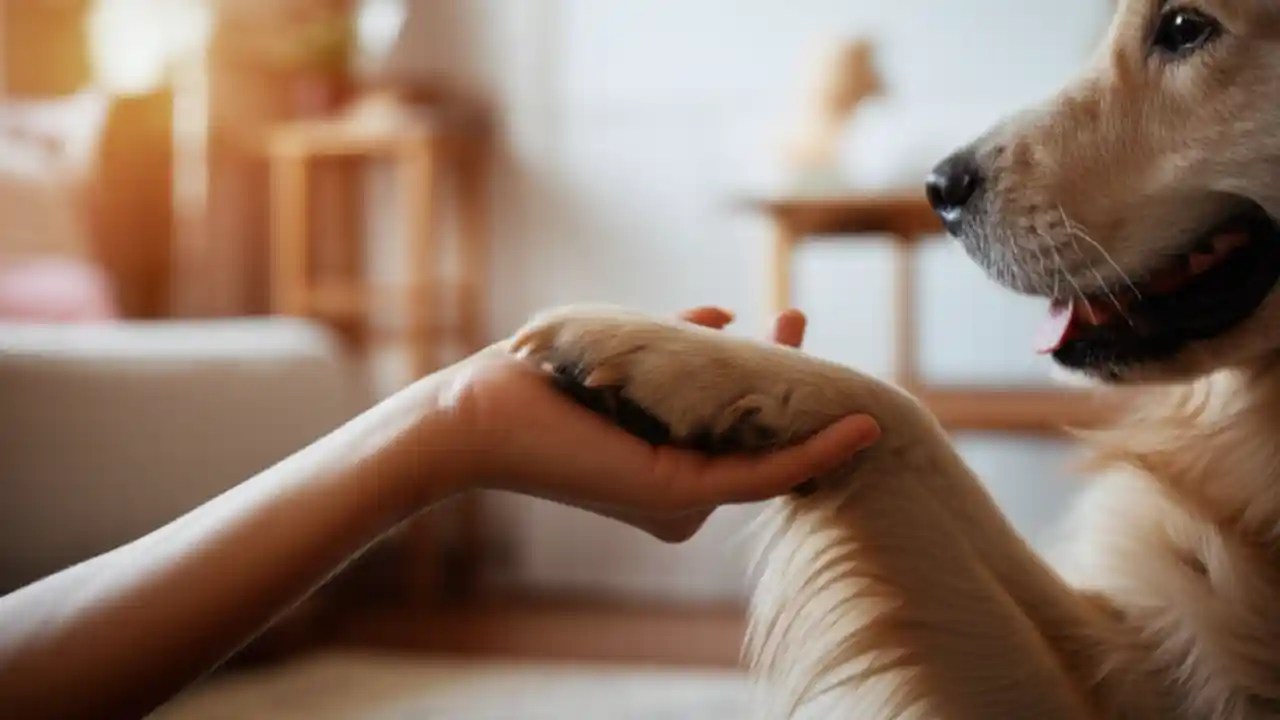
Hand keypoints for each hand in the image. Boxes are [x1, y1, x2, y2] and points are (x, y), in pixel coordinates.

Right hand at [418, 308, 880, 540]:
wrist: (477, 422)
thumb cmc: (566, 458)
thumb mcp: (670, 482)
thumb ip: (741, 470)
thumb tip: (808, 449)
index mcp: (684, 496)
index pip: (769, 466)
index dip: (822, 441)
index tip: (870, 418)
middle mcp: (670, 462)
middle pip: (745, 420)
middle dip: (784, 377)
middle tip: (807, 328)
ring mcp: (644, 424)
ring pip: (713, 389)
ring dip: (747, 356)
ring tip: (786, 317)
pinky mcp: (618, 389)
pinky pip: (670, 365)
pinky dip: (695, 340)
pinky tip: (721, 316)